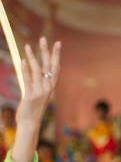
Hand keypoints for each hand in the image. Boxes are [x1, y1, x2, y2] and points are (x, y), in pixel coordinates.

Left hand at [11, 38, 60, 161]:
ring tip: (27, 46)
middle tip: (43, 39)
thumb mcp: (38, 93)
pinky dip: (26, 70)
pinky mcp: (32, 95)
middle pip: (49, 66)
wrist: (30, 123)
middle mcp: (48, 87)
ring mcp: (41, 91)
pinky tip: (23, 61)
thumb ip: (36, 81)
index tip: (57, 43)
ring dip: (33, 57)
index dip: (56, 55)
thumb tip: (31, 67)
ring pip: (38, 71)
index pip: (55, 67)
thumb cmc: (33, 109)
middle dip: (46, 52)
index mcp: (51, 86)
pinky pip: (29, 80)